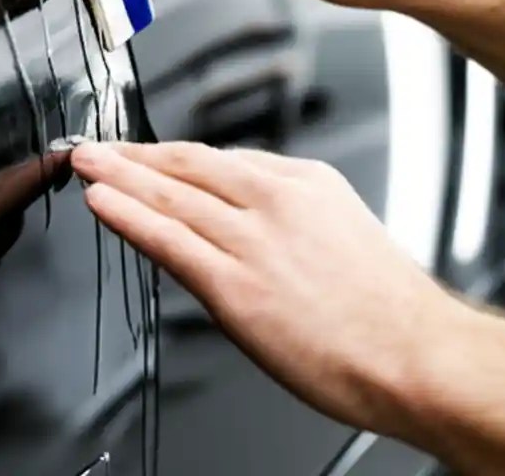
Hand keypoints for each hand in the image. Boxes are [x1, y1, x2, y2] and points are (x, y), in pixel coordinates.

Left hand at [70, 141, 462, 433]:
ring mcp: (253, 240)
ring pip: (170, 195)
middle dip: (135, 155)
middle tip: (97, 147)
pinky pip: (168, 239)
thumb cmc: (391, 314)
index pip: (224, 160)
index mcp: (308, 184)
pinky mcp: (235, 284)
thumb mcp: (346, 237)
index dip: (174, 157)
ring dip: (118, 175)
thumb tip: (250, 226)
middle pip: (188, 165)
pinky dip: (128, 215)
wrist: (420, 358)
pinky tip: (101, 202)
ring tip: (84, 163)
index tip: (148, 156)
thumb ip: (294, 222)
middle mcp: (277, 201)